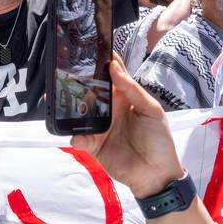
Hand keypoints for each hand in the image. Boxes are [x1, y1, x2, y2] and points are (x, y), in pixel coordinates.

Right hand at [71, 57, 185, 198]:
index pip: (112, 75)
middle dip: (80, 82)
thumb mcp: (152, 111)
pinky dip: (77, 137)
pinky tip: (77, 136)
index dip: (103, 62)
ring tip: (63, 101)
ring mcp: (101, 127)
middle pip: (91, 91)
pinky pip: (81, 138)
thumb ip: (133, 90)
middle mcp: (111, 110)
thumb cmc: (160, 141)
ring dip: (72, 108)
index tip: (91, 48)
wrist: (157, 175)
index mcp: (126, 98)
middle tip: (68, 72)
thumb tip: (115, 68)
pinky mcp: (94, 145)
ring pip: (81, 113)